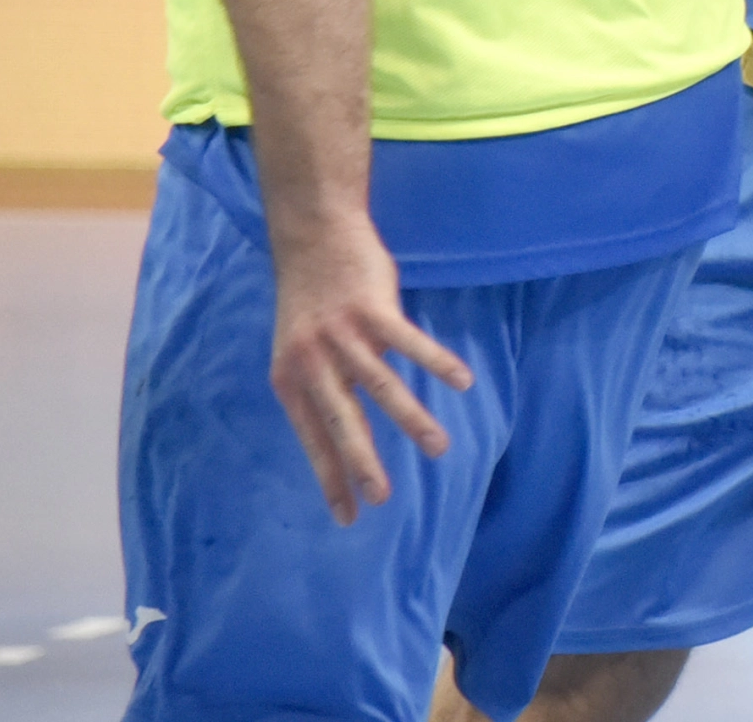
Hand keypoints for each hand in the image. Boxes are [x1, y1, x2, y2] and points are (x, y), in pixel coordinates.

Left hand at [267, 213, 473, 524]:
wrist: (314, 236)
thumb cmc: (312, 297)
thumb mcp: (302, 348)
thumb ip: (326, 383)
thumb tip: (358, 422)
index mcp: (290, 378)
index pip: (313, 438)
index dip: (330, 477)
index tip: (348, 515)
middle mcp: (312, 362)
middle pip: (343, 421)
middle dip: (363, 464)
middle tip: (383, 497)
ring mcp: (342, 335)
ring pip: (382, 386)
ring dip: (412, 419)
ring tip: (438, 447)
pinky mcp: (373, 310)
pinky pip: (411, 343)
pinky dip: (438, 364)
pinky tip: (462, 382)